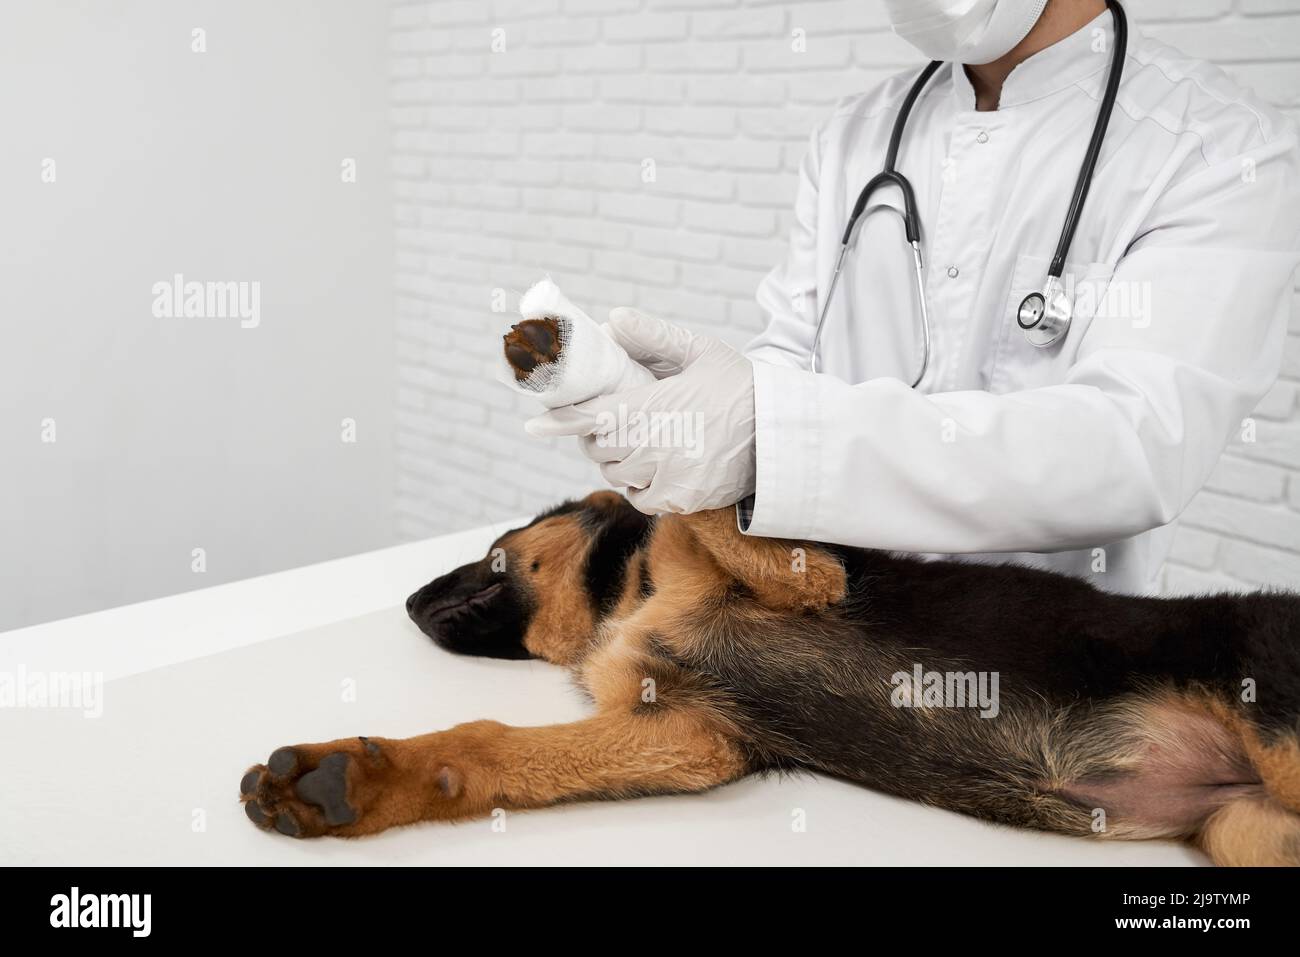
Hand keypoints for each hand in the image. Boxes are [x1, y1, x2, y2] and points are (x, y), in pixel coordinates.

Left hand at [526, 308, 755, 514]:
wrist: (783, 434)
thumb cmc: (742, 387)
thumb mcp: (701, 351)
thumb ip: (653, 337)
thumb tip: (612, 321)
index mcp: (653, 406)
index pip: (590, 416)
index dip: (558, 421)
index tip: (533, 424)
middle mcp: (654, 445)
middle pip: (599, 449)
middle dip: (598, 436)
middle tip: (611, 423)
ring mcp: (667, 477)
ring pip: (618, 474)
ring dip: (619, 460)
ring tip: (640, 443)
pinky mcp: (682, 500)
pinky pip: (642, 497)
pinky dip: (641, 485)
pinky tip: (656, 468)